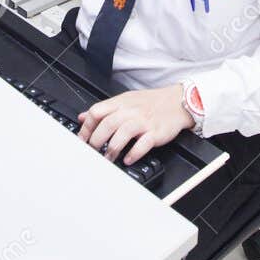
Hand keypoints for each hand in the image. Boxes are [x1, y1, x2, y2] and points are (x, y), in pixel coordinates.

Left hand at [78, 86, 192, 164]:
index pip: (96, 112)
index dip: (86, 128)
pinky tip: (128, 159)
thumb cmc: (150, 103)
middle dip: (97, 141)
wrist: (177, 102)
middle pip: (107, 124)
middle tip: (93, 151)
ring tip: (108, 158)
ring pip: (123, 133)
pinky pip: (143, 144)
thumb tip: (82, 117)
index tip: (82, 140)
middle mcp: (131, 111)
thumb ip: (104, 109)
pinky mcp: (156, 132)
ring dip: (112, 149)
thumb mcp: (125, 100)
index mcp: (120, 103)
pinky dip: (134, 153)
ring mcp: (144, 121)